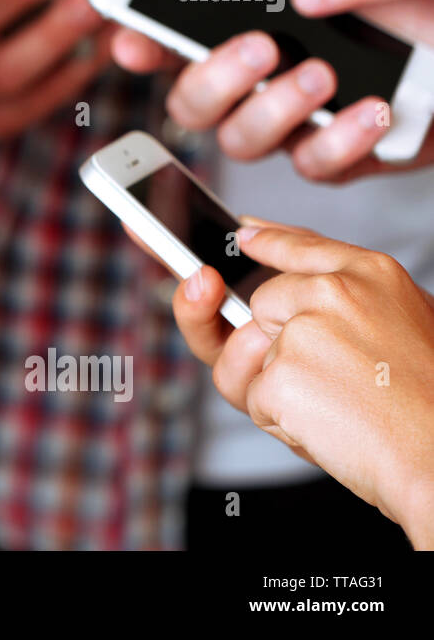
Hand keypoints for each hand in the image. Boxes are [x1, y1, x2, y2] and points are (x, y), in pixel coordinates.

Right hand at [111, 0, 433, 180]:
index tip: (131, 42)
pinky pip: (314, 167)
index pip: (171, 48)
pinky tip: (372, 109)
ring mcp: (296, 124)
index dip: (141, 49)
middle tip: (259, 47)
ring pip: (241, 142)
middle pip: (190, 106)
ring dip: (275, 109)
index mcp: (245, 33)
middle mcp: (259, 85)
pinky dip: (340, 139)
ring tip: (323, 73)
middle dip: (212, 80)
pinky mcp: (342, 157)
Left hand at [170, 220, 433, 545]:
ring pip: (250, 356)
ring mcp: (303, 330)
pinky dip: (282, 423)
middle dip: (280, 345)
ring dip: (281, 388)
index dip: (270, 241)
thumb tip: (294, 285)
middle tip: (339, 379)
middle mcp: (334, 291)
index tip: (243, 233)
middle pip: (261, 305)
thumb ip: (350, 299)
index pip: (305, 246)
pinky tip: (329, 426)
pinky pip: (254, 399)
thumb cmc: (428, 404)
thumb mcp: (406, 324)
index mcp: (372, 274)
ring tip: (341, 404)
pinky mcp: (280, 375)